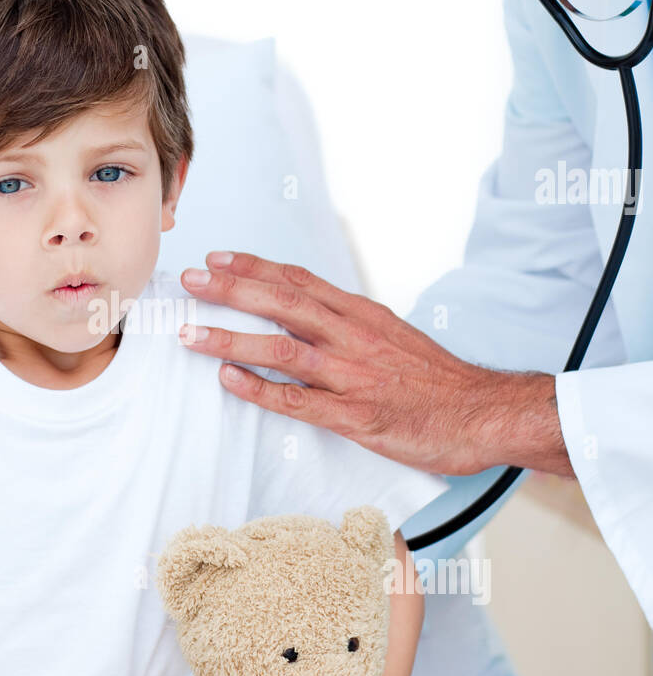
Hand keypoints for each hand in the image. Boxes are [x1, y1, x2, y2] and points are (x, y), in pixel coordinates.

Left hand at [177, 251, 551, 476]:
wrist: (486, 414)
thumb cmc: (439, 382)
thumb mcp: (394, 337)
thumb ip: (350, 325)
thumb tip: (306, 315)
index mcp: (363, 315)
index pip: (299, 280)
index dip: (254, 267)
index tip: (217, 258)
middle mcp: (354, 338)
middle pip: (283, 303)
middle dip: (231, 290)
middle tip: (189, 280)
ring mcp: (354, 377)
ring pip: (283, 349)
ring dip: (232, 339)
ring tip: (191, 332)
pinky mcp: (358, 417)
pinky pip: (300, 401)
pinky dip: (261, 390)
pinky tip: (229, 381)